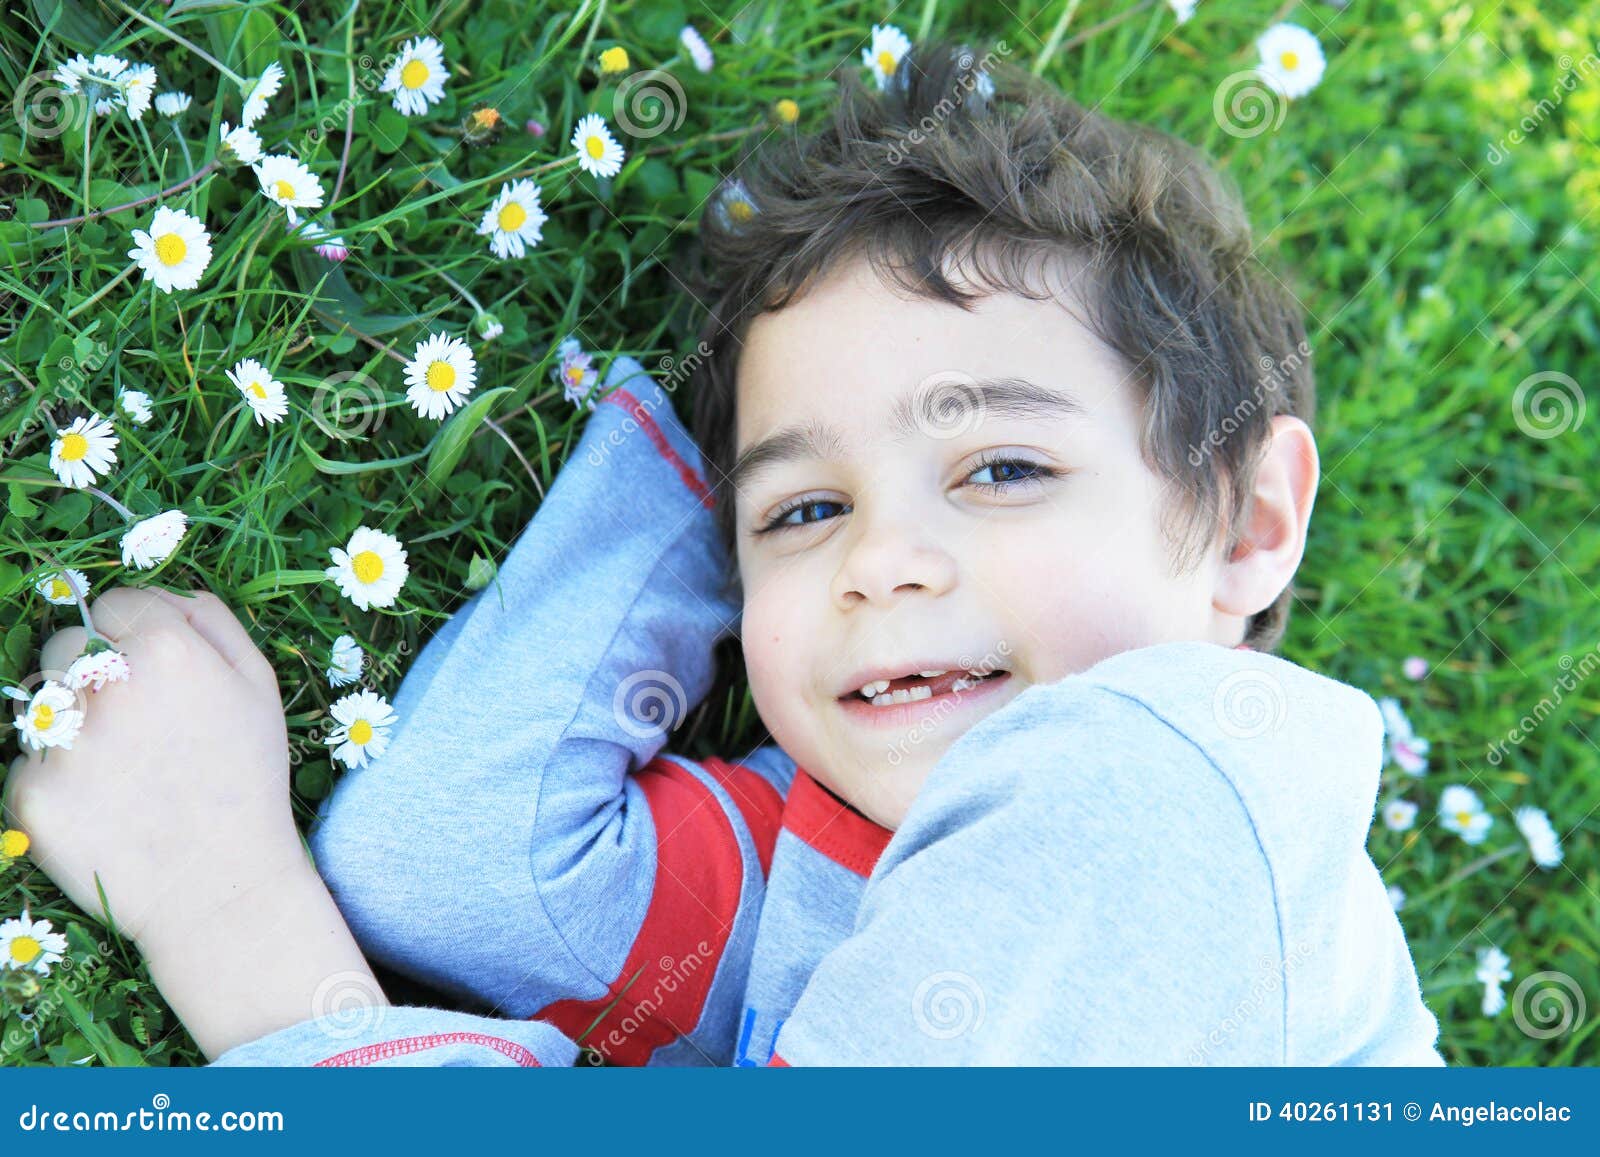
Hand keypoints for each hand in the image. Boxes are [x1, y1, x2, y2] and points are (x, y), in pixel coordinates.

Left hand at [2, 586, 305, 949]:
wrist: (220, 887)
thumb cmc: (247, 781)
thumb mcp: (259, 687)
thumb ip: (212, 621)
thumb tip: (165, 593)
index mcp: (168, 648)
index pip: (115, 604)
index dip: (134, 636)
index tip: (150, 672)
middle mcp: (107, 684)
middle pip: (65, 644)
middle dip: (91, 672)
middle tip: (133, 722)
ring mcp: (62, 739)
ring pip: (40, 699)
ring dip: (69, 720)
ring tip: (118, 765)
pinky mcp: (30, 792)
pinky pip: (26, 762)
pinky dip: (56, 778)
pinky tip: (101, 804)